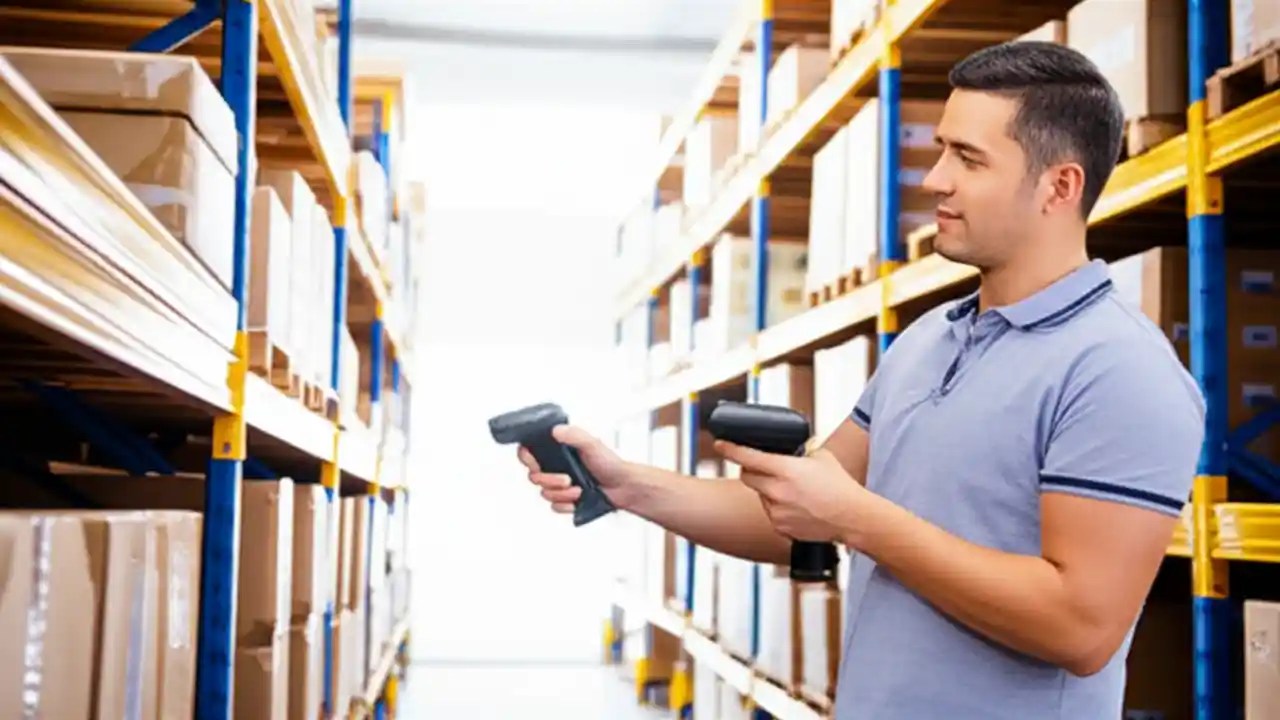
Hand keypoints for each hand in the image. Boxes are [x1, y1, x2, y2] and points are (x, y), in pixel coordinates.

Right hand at [517, 424, 632, 514]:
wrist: (623, 487)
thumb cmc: (611, 464)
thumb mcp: (592, 444)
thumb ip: (574, 435)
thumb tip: (556, 430)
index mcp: (558, 451)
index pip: (529, 452)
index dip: (527, 458)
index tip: (535, 463)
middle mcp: (556, 467)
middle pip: (534, 477)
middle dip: (549, 480)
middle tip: (566, 479)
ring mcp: (560, 484)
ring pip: (544, 493)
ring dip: (561, 494)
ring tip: (578, 489)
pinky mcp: (566, 499)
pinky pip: (554, 506)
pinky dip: (565, 505)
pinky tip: (577, 500)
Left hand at [715, 442, 873, 545]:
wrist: (853, 517)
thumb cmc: (840, 486)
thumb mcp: (821, 457)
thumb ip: (801, 451)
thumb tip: (791, 448)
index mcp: (785, 470)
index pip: (748, 457)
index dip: (731, 449)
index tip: (720, 444)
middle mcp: (777, 491)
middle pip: (747, 477)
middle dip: (751, 470)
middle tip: (763, 467)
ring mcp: (777, 512)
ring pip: (760, 496)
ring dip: (768, 490)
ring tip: (793, 491)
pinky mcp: (780, 528)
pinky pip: (771, 513)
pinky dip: (778, 508)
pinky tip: (797, 506)